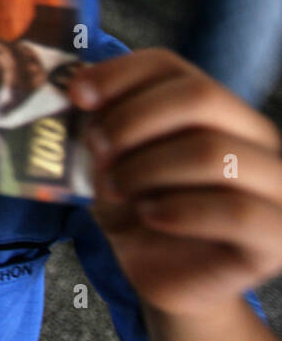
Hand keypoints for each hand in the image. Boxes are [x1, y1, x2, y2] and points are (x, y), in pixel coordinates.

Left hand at [72, 49, 281, 317]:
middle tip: (98, 149)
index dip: (120, 73)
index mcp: (215, 107)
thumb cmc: (137, 208)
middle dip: (133, 119)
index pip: (171, 66)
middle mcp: (254, 137)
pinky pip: (234, 210)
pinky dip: (180, 210)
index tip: (78, 95)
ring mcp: (274, 184)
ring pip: (213, 151)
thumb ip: (103, 124)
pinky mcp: (275, 236)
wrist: (157, 274)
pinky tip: (151, 216)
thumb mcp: (111, 160)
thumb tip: (80, 92)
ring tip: (120, 190)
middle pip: (201, 96)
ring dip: (148, 169)